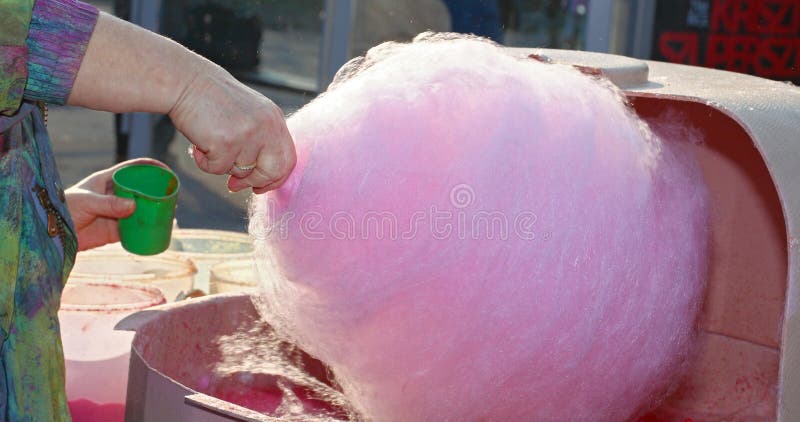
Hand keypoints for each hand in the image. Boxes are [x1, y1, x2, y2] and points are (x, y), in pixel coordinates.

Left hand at [65, 158, 168, 250]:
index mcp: (107, 181)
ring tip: (170, 212)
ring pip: (141, 210)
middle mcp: (115, 195)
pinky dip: (148, 230)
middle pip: (141, 189)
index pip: (132, 169)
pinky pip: (136, 229)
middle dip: (157, 190)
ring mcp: (117, 213)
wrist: (53, 235)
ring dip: (155, 210)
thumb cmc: (64, 209)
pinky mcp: (116, 231)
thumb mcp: (87, 202)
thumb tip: (134, 206)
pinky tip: (159, 229)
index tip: (166, 169)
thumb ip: (109, 203)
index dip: (150, 166)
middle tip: (172, 193)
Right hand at [68, 13, 295, 193]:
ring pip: (240, 171)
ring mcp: (248, 135)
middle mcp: (266, 127)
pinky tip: (198, 145)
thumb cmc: (212, 100)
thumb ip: (260, 141)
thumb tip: (259, 179)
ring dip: (221, 164)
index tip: (259, 186)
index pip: (288, 159)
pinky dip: (204, 162)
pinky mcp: (226, 143)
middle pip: (273, 171)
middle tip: (234, 185)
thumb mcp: (248, 114)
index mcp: (274, 119)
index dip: (275, 178)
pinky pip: (217, 169)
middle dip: (254, 181)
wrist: (185, 82)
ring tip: (209, 142)